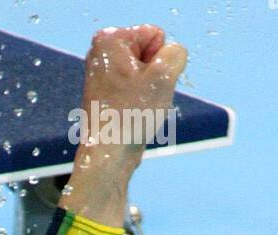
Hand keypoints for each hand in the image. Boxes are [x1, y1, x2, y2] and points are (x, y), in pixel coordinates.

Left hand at [60, 25, 187, 226]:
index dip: (160, 60)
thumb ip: (176, 54)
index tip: (146, 83)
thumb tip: (169, 60)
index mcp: (110, 40)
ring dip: (150, 89)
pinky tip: (133, 115)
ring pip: (146, 74)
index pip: (156, 34)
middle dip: (154, 74)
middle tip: (142, 97)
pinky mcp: (105, 96)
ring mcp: (102, 76)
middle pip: (150, 52)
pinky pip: (136, 90)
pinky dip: (140, 101)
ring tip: (138, 107)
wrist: (108, 156)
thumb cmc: (131, 115)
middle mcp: (101, 53)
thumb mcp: (165, 75)